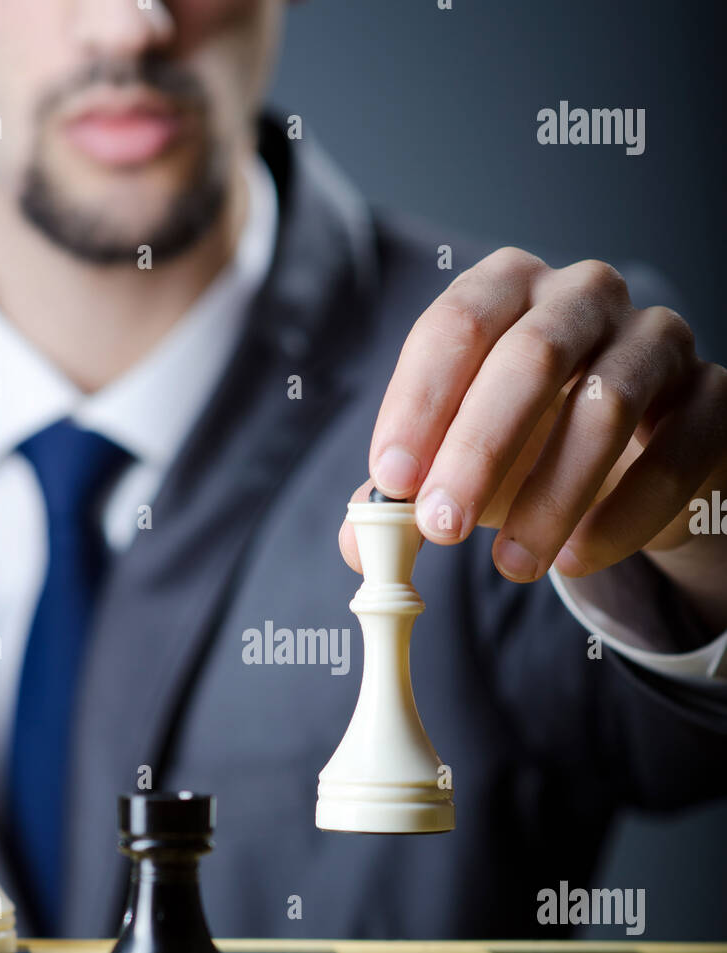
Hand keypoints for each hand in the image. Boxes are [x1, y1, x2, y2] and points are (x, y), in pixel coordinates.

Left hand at [341, 248, 726, 626]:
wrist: (636, 464)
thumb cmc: (532, 446)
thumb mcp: (461, 463)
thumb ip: (407, 495)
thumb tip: (359, 542)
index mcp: (509, 290)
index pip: (456, 325)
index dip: (419, 401)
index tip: (393, 479)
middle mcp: (585, 296)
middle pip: (530, 356)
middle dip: (477, 449)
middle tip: (441, 527)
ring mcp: (658, 340)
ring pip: (606, 405)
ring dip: (551, 495)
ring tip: (511, 564)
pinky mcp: (713, 398)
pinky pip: (673, 456)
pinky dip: (622, 516)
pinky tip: (578, 558)